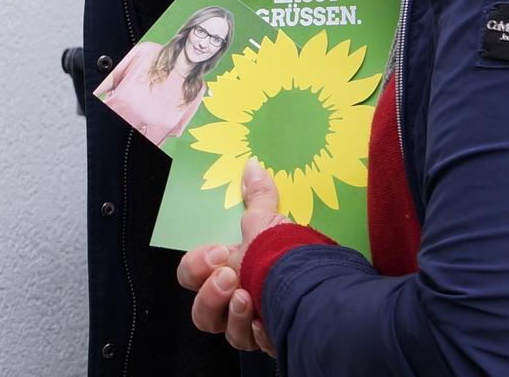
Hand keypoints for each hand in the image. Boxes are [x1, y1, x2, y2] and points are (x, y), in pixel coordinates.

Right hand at [178, 160, 286, 354]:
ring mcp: (251, 322)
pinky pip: (255, 343)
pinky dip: (259, 332)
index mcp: (226, 269)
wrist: (318, 282)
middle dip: (209, 296)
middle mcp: (235, 298)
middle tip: (229, 279)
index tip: (219, 252)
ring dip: (233, 315)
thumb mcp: (268, 221)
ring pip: (226, 332)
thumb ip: (258, 195)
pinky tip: (266, 321)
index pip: (190, 274)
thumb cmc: (286, 253)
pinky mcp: (269, 340)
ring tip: (248, 298)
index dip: (196, 265)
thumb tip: (253, 165)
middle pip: (202, 313)